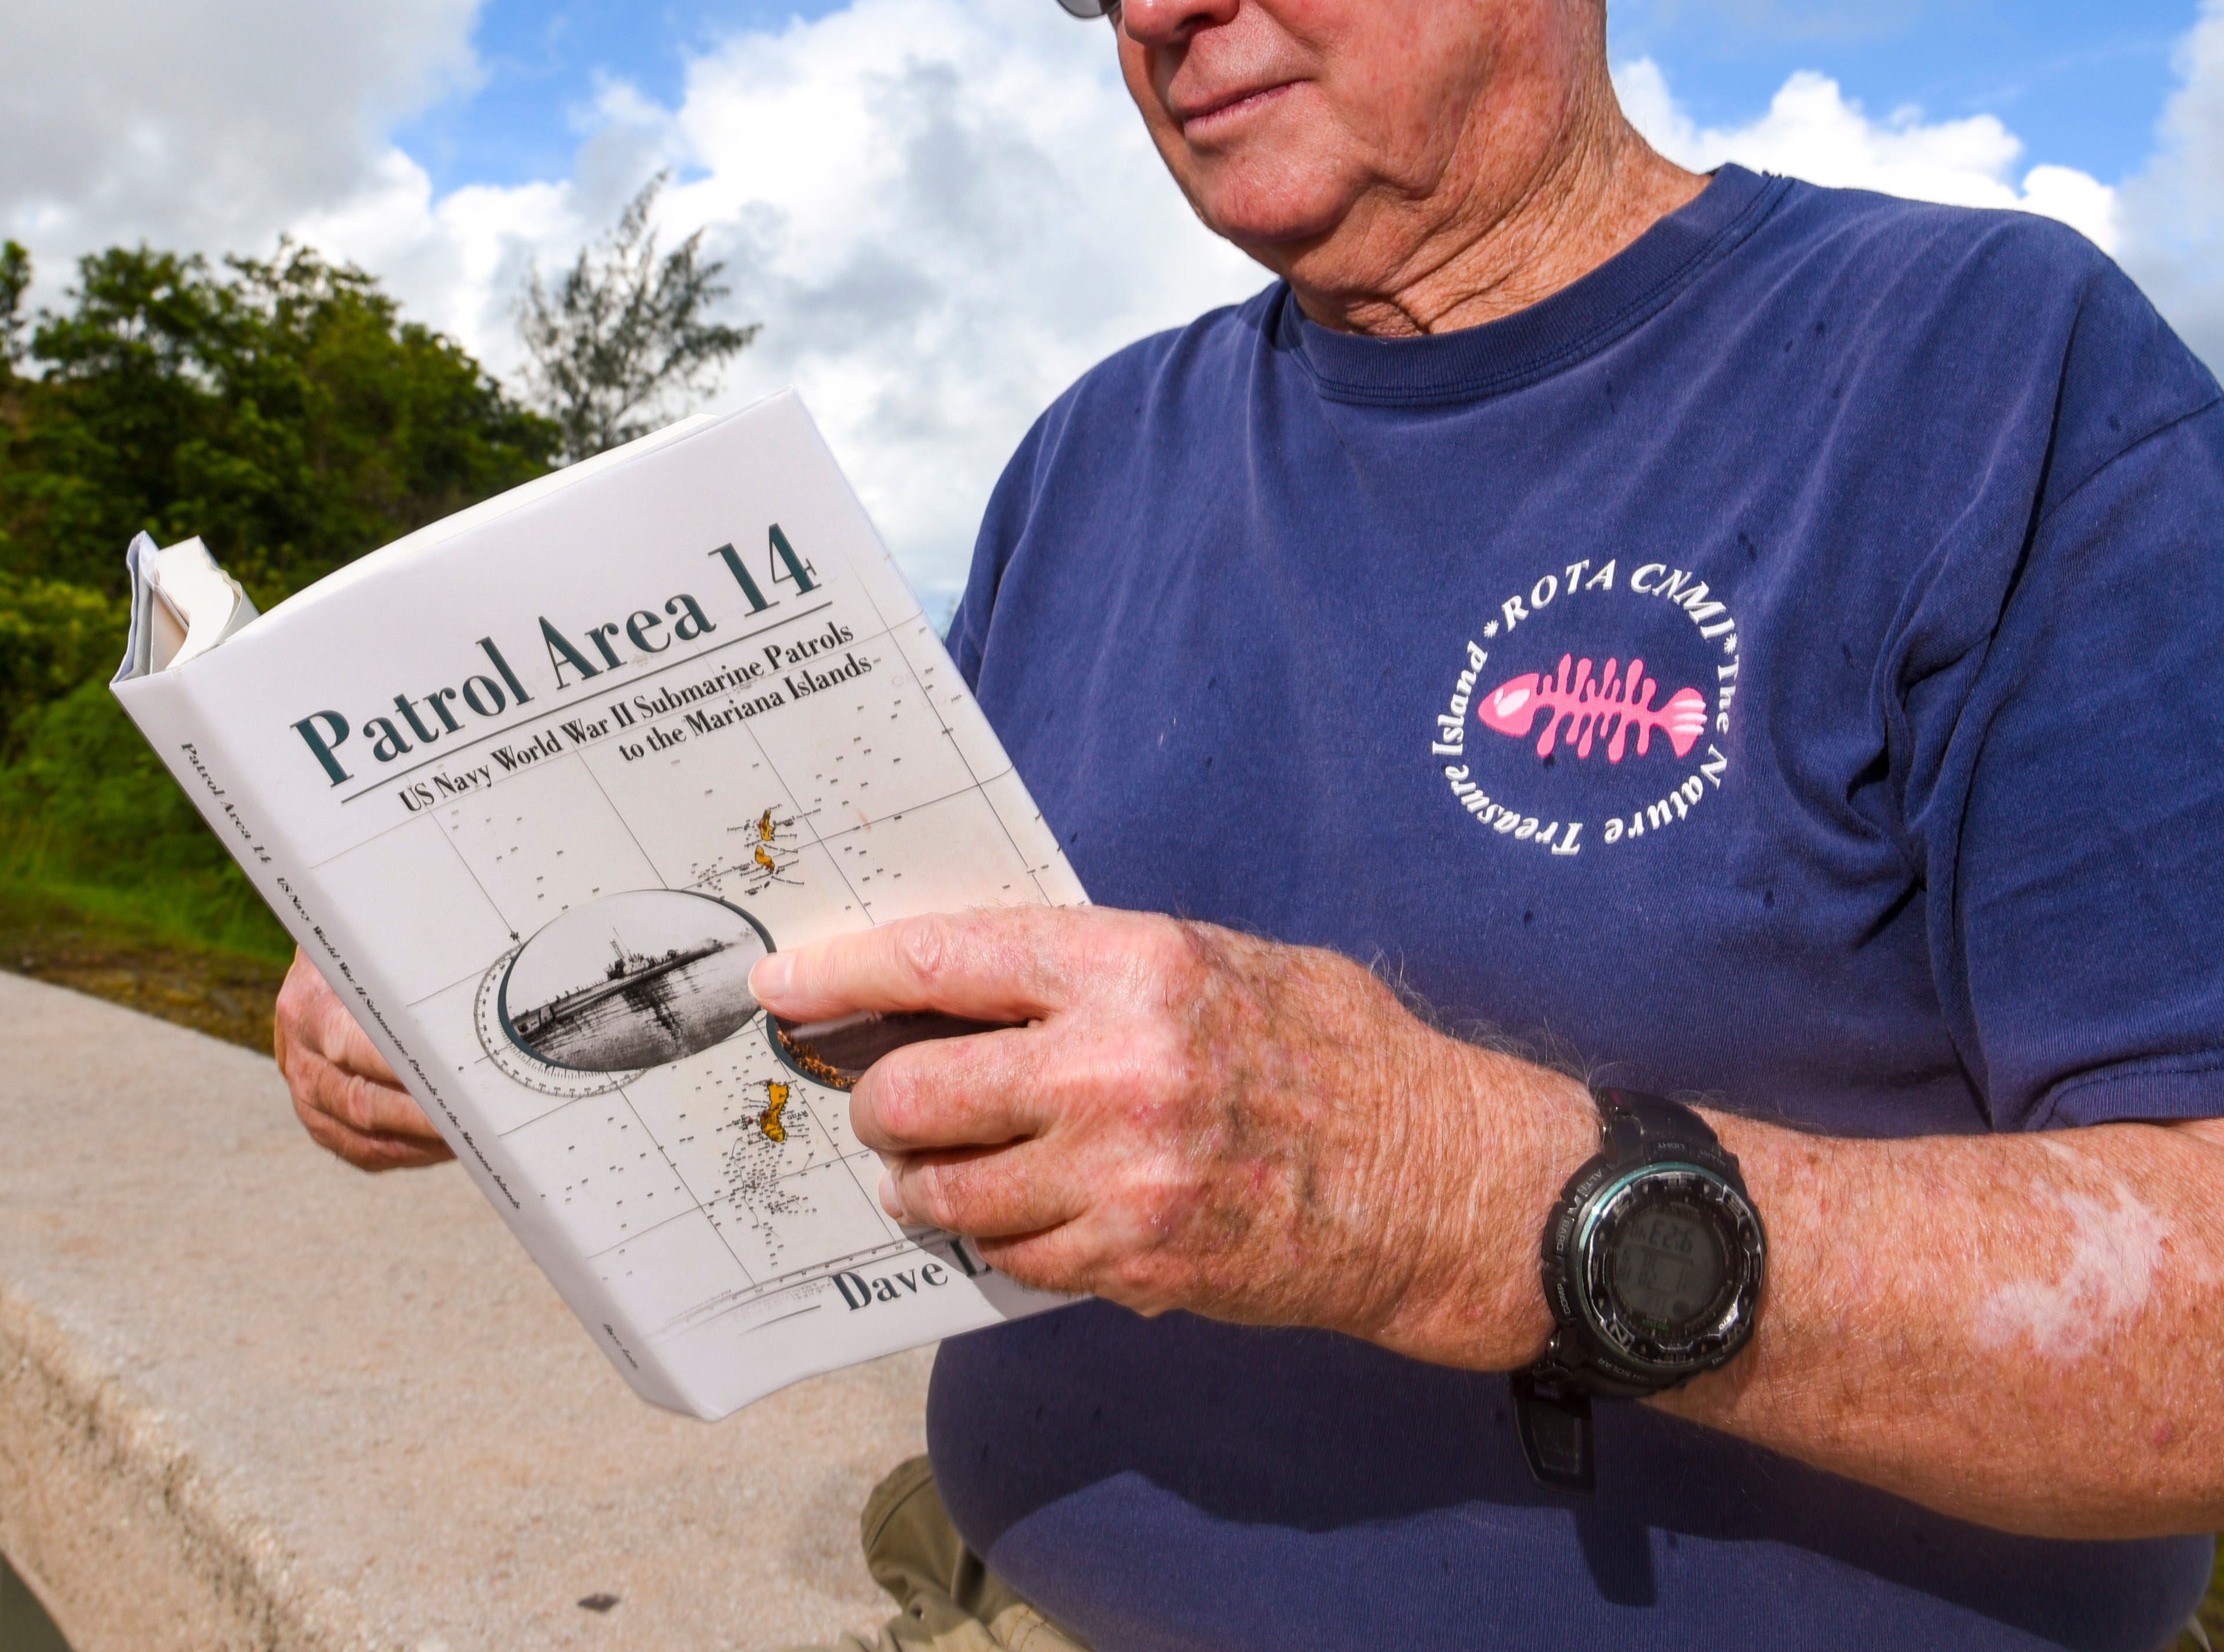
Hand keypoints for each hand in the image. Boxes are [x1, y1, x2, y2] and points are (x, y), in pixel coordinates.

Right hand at [274, 951, 452, 1170]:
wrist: (325, 967)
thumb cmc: (364, 952)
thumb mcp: (375, 942)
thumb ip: (406, 954)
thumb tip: (465, 965)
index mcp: (308, 1007)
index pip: (353, 1043)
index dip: (403, 1066)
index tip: (451, 1074)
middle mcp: (300, 1057)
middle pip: (360, 1101)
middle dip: (422, 1116)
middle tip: (474, 1119)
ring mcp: (307, 1095)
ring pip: (364, 1136)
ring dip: (421, 1142)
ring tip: (471, 1138)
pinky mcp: (321, 1122)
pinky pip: (365, 1151)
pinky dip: (410, 1152)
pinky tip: (448, 1145)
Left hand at [748, 907, 1582, 1367]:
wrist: (1438, 1179)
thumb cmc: (1335, 1053)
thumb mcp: (1222, 960)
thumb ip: (1099, 966)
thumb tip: (975, 973)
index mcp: (1134, 968)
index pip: (945, 960)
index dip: (846, 971)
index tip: (785, 981)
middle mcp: (1114, 1069)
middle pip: (916, 1090)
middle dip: (877, 1100)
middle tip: (883, 1102)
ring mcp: (1121, 1178)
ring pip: (945, 1190)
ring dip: (923, 1182)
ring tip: (938, 1169)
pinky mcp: (1136, 1264)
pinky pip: (1009, 1257)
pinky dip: (998, 1239)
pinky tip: (1027, 1215)